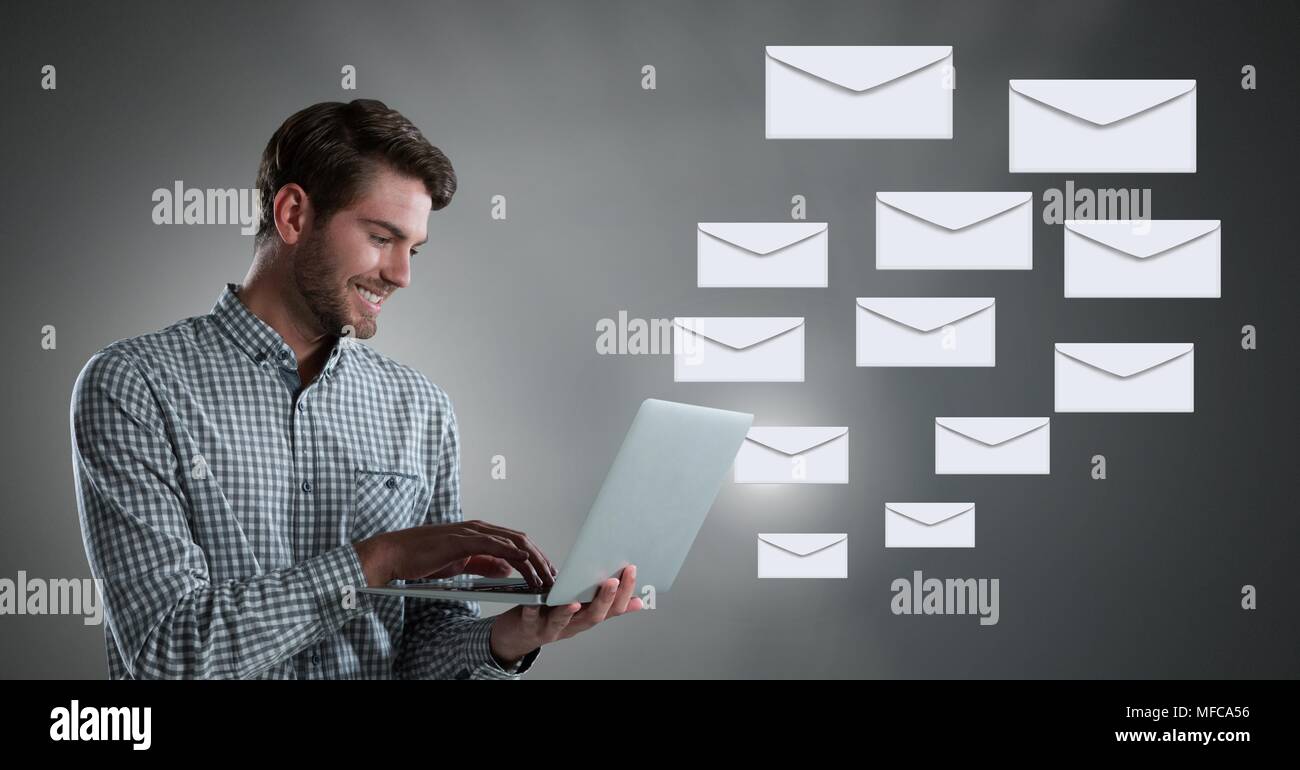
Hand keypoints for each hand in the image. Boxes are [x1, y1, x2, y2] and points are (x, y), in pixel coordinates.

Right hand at [354, 520, 556, 588]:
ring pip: (513, 543)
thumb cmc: (423, 557)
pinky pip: (494, 545)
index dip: (536, 558)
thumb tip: (507, 571)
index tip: (548, 574)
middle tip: (554, 579)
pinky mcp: (462, 539)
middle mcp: (480, 529)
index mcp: (480, 533)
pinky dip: (512, 555)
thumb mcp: (461, 563)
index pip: (517, 543)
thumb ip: (484, 564)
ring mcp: (472, 532)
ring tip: (545, 578)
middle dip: (541, 560)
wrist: (395, 554)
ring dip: (533, 561)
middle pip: (522, 541)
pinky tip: (524, 565)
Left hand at [489, 564, 644, 664]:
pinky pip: (530, 618)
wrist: (518, 635)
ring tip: (576, 601)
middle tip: (613, 581)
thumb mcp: (583, 611)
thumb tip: (638, 601)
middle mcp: (572, 625)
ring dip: (569, 612)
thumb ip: (607, 606)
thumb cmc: (552, 616)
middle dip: (604, 600)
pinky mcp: (528, 624)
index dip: (624, 593)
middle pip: (592, 617)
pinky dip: (532, 610)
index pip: (612, 610)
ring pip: (562, 621)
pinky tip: (533, 602)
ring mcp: (550, 627)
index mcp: (586, 618)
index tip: (632, 571)